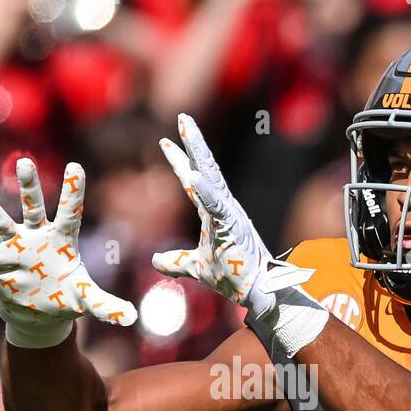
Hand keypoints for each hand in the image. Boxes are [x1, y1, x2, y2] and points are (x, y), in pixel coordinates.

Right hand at [0, 159, 136, 348]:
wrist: (40, 313)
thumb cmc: (66, 298)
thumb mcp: (87, 301)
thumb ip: (107, 306)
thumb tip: (132, 318)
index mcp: (64, 239)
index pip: (71, 211)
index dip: (73, 191)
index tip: (76, 166)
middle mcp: (38, 236)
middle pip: (33, 207)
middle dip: (29, 186)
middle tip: (26, 161)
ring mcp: (16, 246)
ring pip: (1, 221)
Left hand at [154, 113, 327, 357]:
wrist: (256, 293)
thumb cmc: (233, 278)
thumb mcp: (196, 267)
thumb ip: (176, 262)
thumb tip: (154, 260)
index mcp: (214, 215)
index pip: (194, 182)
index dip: (181, 162)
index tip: (166, 141)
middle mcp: (223, 209)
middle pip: (206, 169)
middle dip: (193, 143)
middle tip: (182, 117)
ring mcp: (230, 215)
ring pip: (212, 178)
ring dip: (198, 153)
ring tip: (185, 130)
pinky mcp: (234, 227)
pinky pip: (216, 205)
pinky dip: (204, 190)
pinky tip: (191, 176)